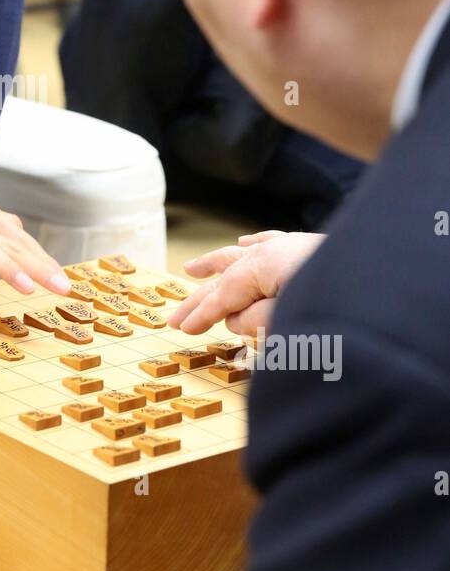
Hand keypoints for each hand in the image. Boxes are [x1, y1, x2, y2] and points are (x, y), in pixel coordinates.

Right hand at [167, 230, 324, 338]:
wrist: (395, 280)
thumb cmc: (339, 305)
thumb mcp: (288, 320)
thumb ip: (256, 320)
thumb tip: (238, 319)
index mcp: (263, 267)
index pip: (222, 297)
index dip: (201, 315)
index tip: (182, 329)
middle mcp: (272, 251)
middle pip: (225, 277)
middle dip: (199, 299)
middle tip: (175, 318)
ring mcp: (292, 247)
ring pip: (244, 254)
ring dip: (216, 263)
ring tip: (191, 268)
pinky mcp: (312, 248)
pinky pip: (274, 241)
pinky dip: (254, 243)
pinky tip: (244, 241)